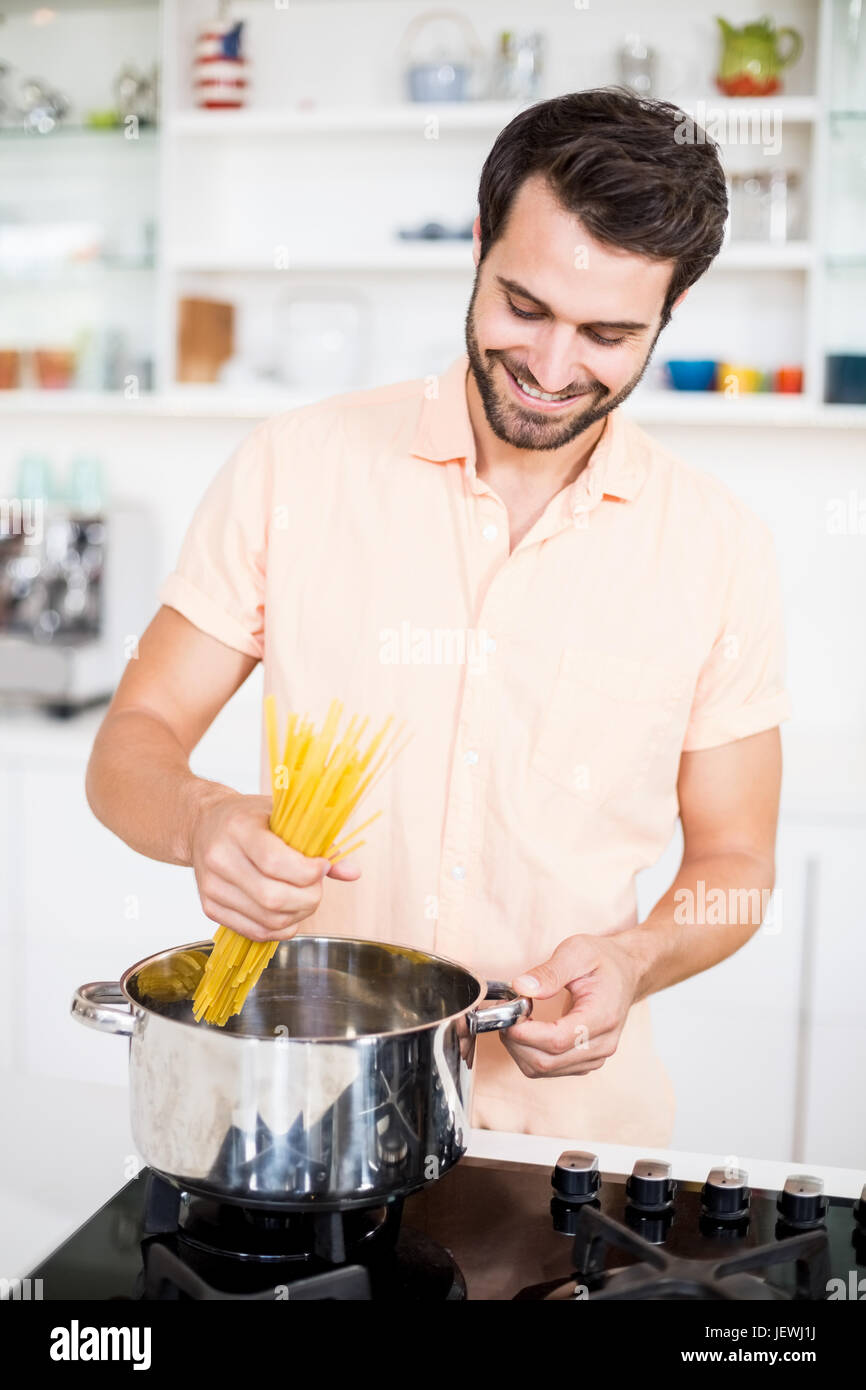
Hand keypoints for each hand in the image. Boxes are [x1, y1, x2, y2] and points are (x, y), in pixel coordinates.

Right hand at [190, 790, 359, 942]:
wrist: (204, 824)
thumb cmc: (250, 817)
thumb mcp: (284, 815)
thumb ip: (320, 843)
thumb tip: (353, 872)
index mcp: (237, 829)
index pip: (275, 862)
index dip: (308, 871)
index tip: (322, 865)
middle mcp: (219, 859)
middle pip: (273, 897)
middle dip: (308, 898)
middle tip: (317, 886)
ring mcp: (212, 887)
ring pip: (268, 919)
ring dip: (298, 915)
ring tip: (305, 897)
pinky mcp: (210, 908)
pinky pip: (255, 932)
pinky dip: (282, 928)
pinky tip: (290, 911)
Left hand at [502, 934, 641, 1077]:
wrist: (626, 973)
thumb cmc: (603, 961)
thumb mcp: (577, 951)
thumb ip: (550, 971)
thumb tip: (522, 987)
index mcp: (603, 1016)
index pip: (558, 1040)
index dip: (525, 1032)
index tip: (508, 1013)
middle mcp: (602, 1044)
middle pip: (547, 1061)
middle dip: (516, 1040)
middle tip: (507, 1012)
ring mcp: (595, 1057)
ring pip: (544, 1069)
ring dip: (519, 1048)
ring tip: (516, 1018)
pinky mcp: (585, 1061)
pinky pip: (548, 1069)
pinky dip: (528, 1053)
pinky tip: (527, 1030)